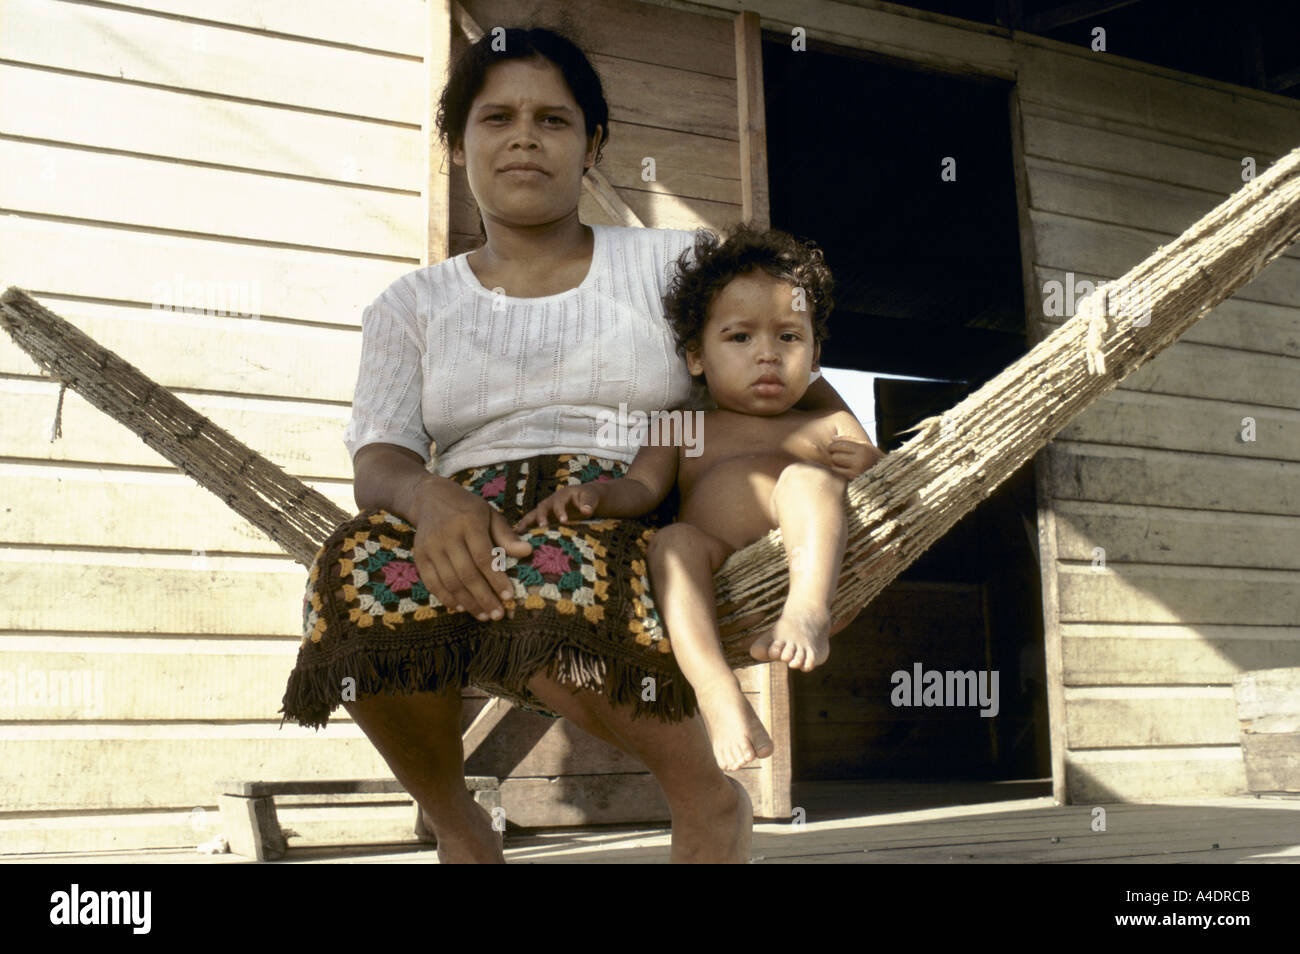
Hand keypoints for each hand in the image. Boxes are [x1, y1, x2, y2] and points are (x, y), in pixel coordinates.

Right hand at [408, 477, 532, 620]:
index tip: (509, 596)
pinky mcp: (419, 556)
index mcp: (468, 522)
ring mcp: (430, 547)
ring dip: (467, 603)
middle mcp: (447, 535)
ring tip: (484, 615)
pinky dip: (446, 598)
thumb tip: (528, 551)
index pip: (483, 557)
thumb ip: (507, 535)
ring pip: (449, 582)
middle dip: (484, 597)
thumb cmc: (467, 508)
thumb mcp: (490, 514)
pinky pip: (432, 583)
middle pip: (466, 573)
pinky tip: (461, 608)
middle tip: (498, 614)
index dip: (496, 579)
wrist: (429, 497)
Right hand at [513, 483, 602, 531]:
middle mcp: (551, 501)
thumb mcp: (591, 497)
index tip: (564, 521)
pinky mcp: (544, 518)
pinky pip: (532, 522)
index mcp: (562, 494)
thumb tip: (586, 510)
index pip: (559, 502)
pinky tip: (519, 538)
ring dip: (527, 523)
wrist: (586, 498)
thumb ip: (589, 503)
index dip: (560, 511)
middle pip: (542, 507)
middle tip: (543, 528)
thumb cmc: (589, 497)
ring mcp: (546, 510)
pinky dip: (525, 528)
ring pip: (533, 514)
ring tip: (520, 534)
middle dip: (541, 517)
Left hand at [826, 427, 882, 478]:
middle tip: (835, 455)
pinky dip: (837, 470)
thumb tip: (833, 438)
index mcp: (863, 448)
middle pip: (836, 453)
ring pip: (835, 462)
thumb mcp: (865, 446)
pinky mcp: (854, 478)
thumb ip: (849, 441)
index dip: (833, 445)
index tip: (831, 447)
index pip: (840, 444)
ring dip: (835, 462)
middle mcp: (860, 458)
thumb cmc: (872, 458)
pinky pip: (838, 471)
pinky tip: (842, 469)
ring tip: (841, 462)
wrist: (886, 475)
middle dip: (833, 454)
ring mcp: (857, 470)